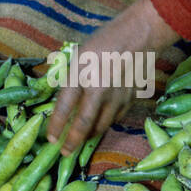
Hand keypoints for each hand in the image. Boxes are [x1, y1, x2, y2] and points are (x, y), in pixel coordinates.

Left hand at [48, 0, 179, 155]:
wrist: (139, 38)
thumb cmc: (104, 42)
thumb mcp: (79, 56)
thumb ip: (71, 78)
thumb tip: (64, 101)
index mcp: (81, 76)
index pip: (64, 107)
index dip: (56, 126)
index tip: (51, 139)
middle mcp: (98, 90)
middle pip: (84, 123)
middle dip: (73, 140)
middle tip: (65, 152)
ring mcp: (117, 97)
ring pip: (102, 124)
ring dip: (90, 135)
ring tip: (81, 141)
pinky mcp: (130, 99)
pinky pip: (115, 118)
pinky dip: (106, 124)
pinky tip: (100, 125)